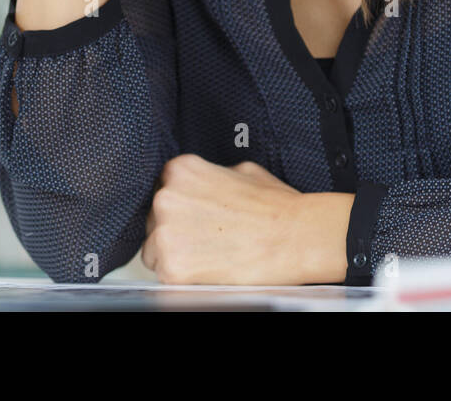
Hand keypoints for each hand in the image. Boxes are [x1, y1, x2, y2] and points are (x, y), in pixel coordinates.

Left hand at [140, 154, 353, 284]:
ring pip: (153, 252)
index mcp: (181, 170)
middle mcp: (166, 197)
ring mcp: (166, 233)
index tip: (193, 219)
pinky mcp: (174, 268)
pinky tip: (209, 272)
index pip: (161, 191)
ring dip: (175, 257)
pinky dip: (183, 280)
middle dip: (175, 232)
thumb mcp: (240, 171)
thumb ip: (209, 177)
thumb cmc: (276, 206)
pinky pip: (165, 277)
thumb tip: (200, 189)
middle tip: (206, 241)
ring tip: (210, 258)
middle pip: (153, 222)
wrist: (297, 236)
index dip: (179, 209)